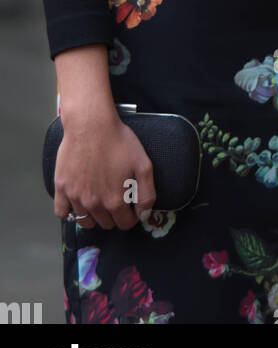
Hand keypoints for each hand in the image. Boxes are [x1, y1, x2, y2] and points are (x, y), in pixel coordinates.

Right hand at [54, 113, 156, 230]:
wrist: (91, 124)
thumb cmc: (118, 141)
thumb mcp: (143, 165)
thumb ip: (147, 195)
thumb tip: (144, 215)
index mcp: (115, 201)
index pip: (125, 224)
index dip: (131, 216)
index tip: (130, 206)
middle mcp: (94, 204)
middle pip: (106, 224)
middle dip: (113, 215)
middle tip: (114, 196)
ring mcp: (75, 197)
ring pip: (85, 222)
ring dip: (94, 215)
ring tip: (98, 198)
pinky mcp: (61, 188)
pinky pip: (62, 213)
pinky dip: (70, 211)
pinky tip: (77, 201)